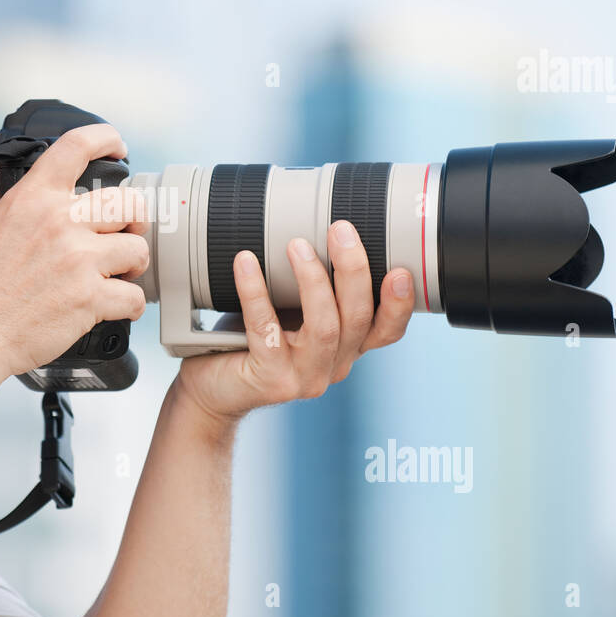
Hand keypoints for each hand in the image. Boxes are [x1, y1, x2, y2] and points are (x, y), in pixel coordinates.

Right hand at [0, 124, 151, 379]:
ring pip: (138, 248)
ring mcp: (79, 260)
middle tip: (127, 232)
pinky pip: (134, 296)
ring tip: (122, 274)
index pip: (77, 146)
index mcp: (34, 198)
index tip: (118, 146)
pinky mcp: (90, 298)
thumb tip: (10, 176)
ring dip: (135, 264)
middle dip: (134, 219)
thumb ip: (1, 195)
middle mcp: (60, 222)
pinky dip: (131, 305)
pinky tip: (118, 306)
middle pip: (129, 202)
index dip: (106, 138)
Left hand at [175, 219, 414, 426]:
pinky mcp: (270, 380)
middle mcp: (333, 365)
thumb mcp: (292, 314)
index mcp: (346, 348)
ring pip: (323, 327)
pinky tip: (246, 263)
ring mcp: (304, 377)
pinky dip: (255, 292)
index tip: (401, 270)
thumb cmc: (253, 342)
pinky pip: (266, 331)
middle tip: (340, 229)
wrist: (214, 389)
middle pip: (357, 319)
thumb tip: (317, 227)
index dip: (399, 304)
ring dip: (313, 281)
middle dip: (353, 270)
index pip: (387, 331)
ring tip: (296, 244)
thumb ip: (312, 289)